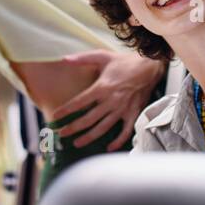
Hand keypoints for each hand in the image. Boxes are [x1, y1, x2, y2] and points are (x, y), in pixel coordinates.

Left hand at [49, 51, 165, 151]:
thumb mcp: (102, 56)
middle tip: (61, 133)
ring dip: (89, 137)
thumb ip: (82, 58)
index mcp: (102, 87)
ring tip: (76, 143)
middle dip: (73, 127)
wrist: (149, 67)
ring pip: (103, 128)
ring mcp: (123, 109)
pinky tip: (109, 147)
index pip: (80, 102)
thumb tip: (64, 59)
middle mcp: (111, 101)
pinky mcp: (133, 114)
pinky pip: (126, 132)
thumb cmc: (124, 62)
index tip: (56, 116)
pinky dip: (118, 141)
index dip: (66, 110)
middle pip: (88, 119)